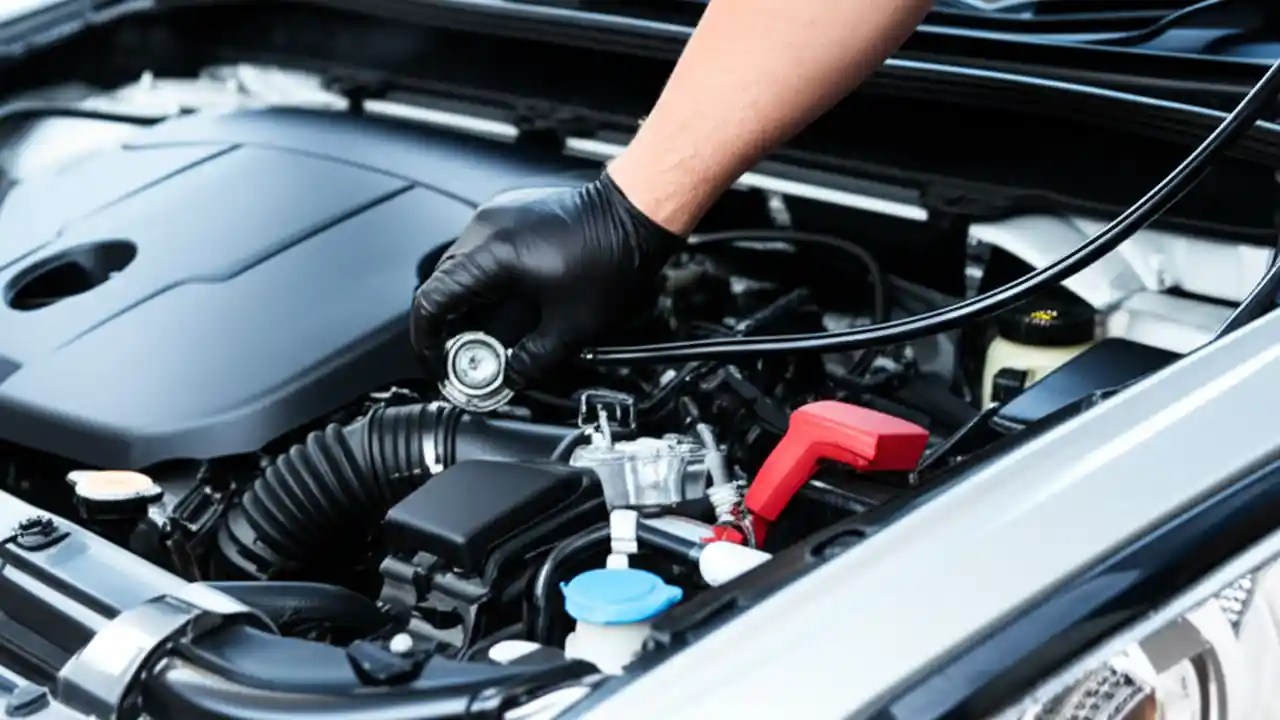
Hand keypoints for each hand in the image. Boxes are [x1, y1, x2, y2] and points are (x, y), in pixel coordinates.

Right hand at [411, 172, 682, 387]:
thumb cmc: (613, 258)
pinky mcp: (514, 211)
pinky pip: (483, 249)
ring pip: (462, 265)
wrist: (637, 214)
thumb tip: (511, 379)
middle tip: (469, 355)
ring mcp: (499, 214)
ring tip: (490, 332)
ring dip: (469, 300)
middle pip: (444, 283)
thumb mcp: (571, 328)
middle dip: (450, 324)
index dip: (427, 338)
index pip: (432, 299)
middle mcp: (487, 227)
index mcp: (492, 255)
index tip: (437, 360)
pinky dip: (486, 278)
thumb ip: (532, 362)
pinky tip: (508, 301)